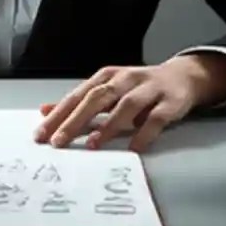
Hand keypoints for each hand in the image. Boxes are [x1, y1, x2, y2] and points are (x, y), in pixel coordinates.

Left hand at [35, 54, 225, 151]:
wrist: (184, 76)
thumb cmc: (139, 88)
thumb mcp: (107, 90)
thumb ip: (78, 102)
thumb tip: (44, 111)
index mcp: (107, 76)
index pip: (78, 95)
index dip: (59, 114)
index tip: (41, 134)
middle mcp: (126, 79)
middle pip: (97, 97)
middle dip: (76, 119)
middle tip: (59, 141)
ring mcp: (149, 90)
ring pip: (126, 105)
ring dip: (108, 125)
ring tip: (91, 144)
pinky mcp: (170, 103)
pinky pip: (156, 119)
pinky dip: (144, 134)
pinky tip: (133, 149)